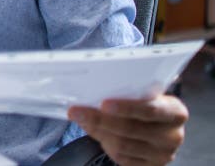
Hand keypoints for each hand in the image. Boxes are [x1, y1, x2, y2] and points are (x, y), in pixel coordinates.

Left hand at [68, 94, 187, 164]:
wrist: (155, 126)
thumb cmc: (145, 105)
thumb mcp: (144, 95)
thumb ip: (126, 92)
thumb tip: (92, 92)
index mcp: (175, 112)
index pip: (151, 109)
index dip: (127, 107)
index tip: (104, 104)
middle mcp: (173, 135)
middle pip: (131, 129)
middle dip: (99, 119)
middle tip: (77, 111)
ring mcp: (163, 154)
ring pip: (122, 145)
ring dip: (97, 131)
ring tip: (82, 119)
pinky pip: (122, 158)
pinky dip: (104, 144)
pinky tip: (96, 132)